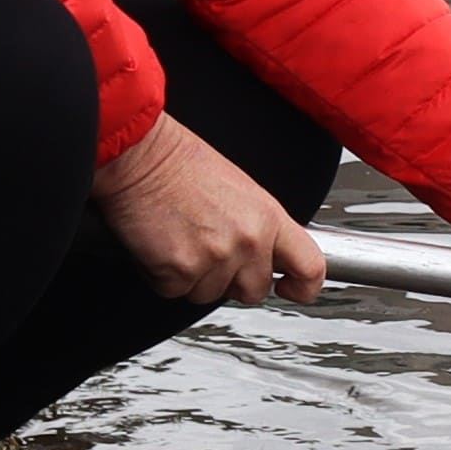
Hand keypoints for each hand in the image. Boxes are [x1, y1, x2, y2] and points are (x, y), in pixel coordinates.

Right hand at [97, 116, 327, 308]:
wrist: (139, 155)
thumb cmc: (180, 166)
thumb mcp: (240, 191)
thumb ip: (258, 227)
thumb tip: (262, 256)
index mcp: (269, 217)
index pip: (310, 267)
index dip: (304, 287)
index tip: (290, 288)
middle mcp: (249, 240)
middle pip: (254, 291)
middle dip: (231, 281)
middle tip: (208, 250)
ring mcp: (216, 257)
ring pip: (210, 294)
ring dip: (192, 277)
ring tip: (180, 238)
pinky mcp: (180, 271)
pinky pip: (175, 291)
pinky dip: (162, 275)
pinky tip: (160, 244)